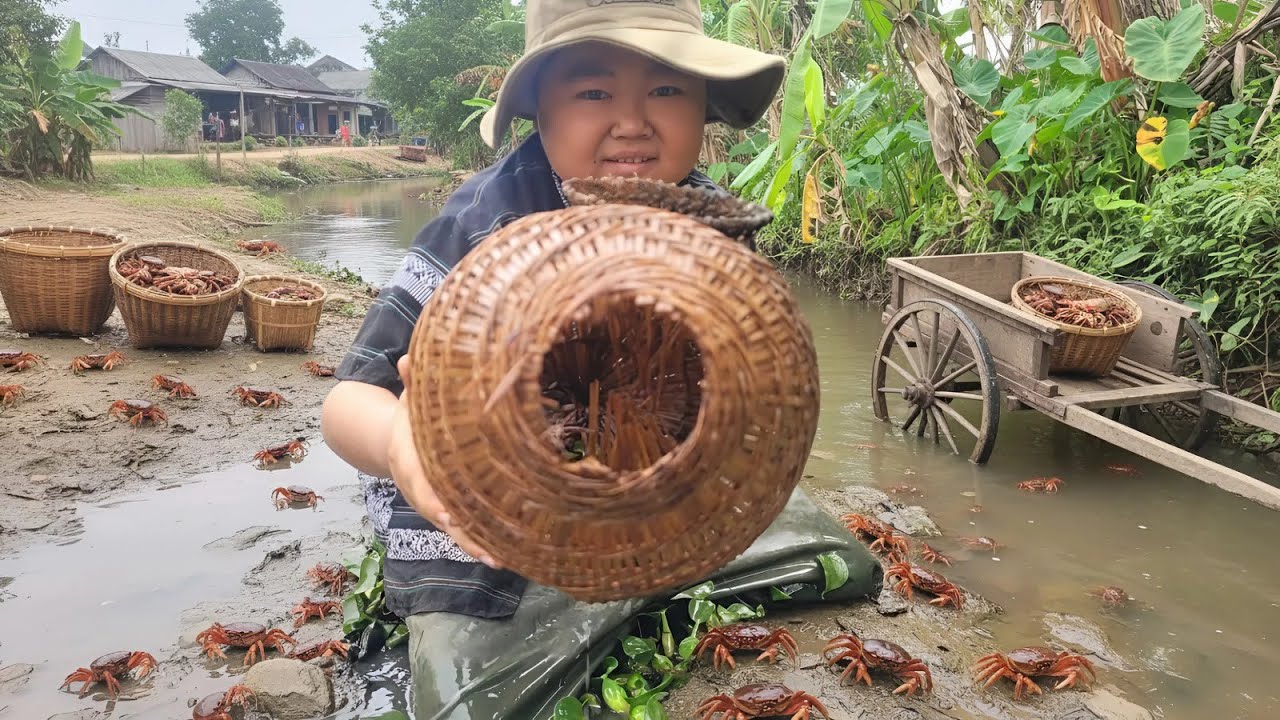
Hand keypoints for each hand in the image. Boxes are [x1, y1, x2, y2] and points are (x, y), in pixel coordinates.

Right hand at [387, 354, 499, 567]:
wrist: (393, 442)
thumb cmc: (411, 418)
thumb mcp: (409, 399)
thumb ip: (412, 382)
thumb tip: (410, 358)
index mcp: (409, 462)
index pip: (421, 485)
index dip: (433, 501)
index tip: (449, 514)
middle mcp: (420, 489)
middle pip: (440, 517)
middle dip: (462, 534)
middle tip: (487, 550)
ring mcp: (434, 503)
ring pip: (454, 530)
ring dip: (476, 546)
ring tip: (501, 561)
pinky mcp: (448, 510)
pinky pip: (464, 530)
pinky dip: (480, 543)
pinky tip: (505, 555)